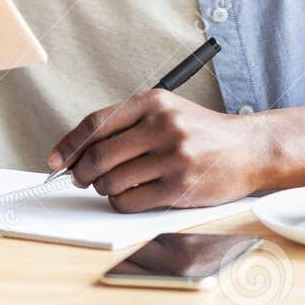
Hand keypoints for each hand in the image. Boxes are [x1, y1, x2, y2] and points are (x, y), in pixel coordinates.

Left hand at [46, 90, 263, 211]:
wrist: (249, 149)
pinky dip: (122, 202)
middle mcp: (163, 126)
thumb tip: (75, 151)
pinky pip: (131, 201)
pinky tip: (132, 195)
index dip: (69, 145)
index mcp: (154, 102)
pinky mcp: (180, 187)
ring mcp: (173, 157)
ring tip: (115, 185)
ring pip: (112, 181)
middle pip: (99, 155)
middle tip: (82, 177)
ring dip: (104, 189)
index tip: (55, 159)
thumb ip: (124, 125)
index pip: (96, 123)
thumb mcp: (165, 112)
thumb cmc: (200, 132)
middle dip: (82, 172)